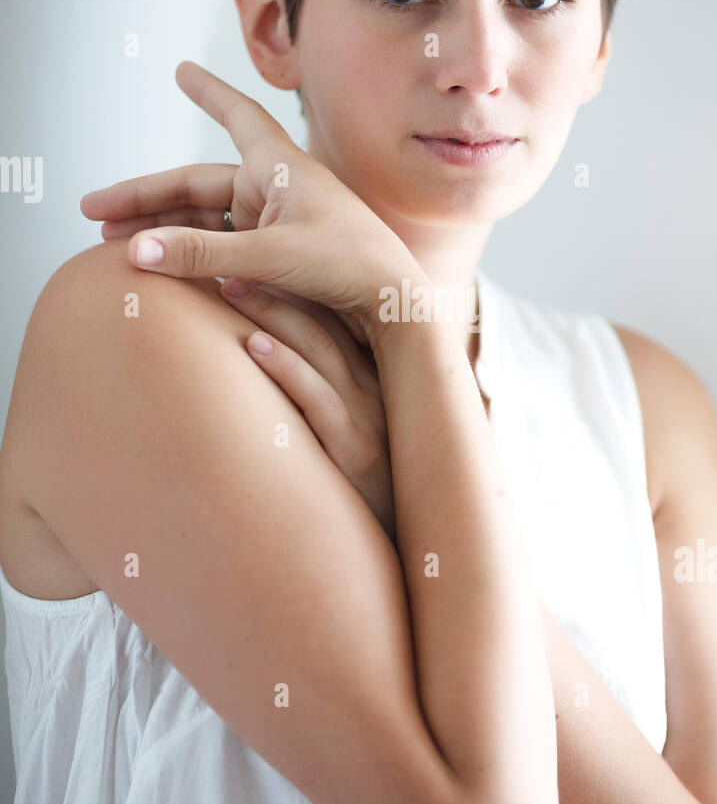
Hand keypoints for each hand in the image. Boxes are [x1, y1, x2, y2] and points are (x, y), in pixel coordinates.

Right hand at [80, 61, 419, 347]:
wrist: (394, 304)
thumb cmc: (350, 265)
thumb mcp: (271, 256)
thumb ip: (202, 255)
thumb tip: (134, 251)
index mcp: (280, 166)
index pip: (236, 115)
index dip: (207, 93)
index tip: (181, 70)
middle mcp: (277, 188)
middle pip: (197, 184)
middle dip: (145, 196)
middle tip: (93, 211)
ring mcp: (277, 222)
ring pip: (206, 219)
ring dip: (161, 229)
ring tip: (115, 243)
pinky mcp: (279, 255)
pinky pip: (223, 247)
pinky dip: (191, 253)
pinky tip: (161, 264)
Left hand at [220, 278, 395, 542]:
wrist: (400, 549)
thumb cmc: (359, 493)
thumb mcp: (344, 438)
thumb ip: (315, 402)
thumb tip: (263, 368)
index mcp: (368, 379)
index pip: (332, 317)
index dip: (293, 284)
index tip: (251, 255)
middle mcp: (371, 389)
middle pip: (324, 322)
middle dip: (279, 285)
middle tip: (229, 254)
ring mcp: (366, 418)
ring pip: (319, 351)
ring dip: (274, 315)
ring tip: (231, 285)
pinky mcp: (356, 452)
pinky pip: (318, 402)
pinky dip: (287, 370)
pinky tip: (253, 347)